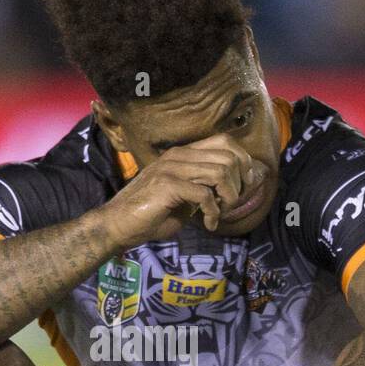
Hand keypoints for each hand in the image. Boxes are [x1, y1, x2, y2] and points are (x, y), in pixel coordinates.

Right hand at [101, 134, 267, 247]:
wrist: (119, 224)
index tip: (244, 186)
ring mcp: (172, 168)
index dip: (243, 161)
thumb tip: (237, 187)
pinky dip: (213, 212)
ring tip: (219, 213)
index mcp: (184, 153)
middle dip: (238, 185)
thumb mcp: (186, 196)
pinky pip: (205, 194)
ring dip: (228, 198)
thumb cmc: (153, 213)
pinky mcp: (167, 185)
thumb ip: (207, 186)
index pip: (225, 141)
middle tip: (230, 205)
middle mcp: (179, 155)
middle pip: (228, 157)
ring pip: (220, 173)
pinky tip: (209, 224)